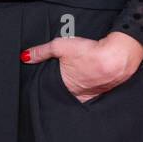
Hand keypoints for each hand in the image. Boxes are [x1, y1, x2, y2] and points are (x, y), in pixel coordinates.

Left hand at [22, 31, 142, 103]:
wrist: (117, 57)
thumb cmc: (89, 52)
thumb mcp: (60, 47)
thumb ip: (41, 52)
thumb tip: (25, 57)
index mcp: (65, 87)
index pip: (52, 91)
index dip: (49, 86)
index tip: (47, 83)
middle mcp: (78, 95)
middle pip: (66, 94)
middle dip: (63, 89)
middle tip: (62, 80)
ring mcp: (92, 94)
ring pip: (80, 95)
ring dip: (78, 89)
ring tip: (77, 79)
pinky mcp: (104, 91)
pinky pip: (94, 92)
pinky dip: (91, 88)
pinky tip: (92, 81)